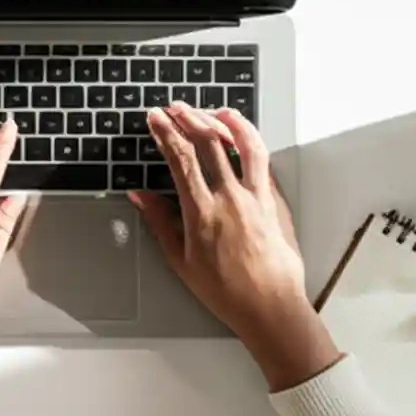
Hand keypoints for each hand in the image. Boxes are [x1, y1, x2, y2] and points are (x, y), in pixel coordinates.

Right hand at [128, 102, 340, 390]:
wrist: (270, 307)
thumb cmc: (226, 291)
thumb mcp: (180, 260)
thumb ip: (160, 222)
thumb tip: (140, 195)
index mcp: (202, 213)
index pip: (180, 158)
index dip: (165, 132)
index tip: (155, 119)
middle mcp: (230, 198)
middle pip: (208, 143)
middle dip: (188, 118)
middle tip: (174, 108)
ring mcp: (256, 197)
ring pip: (243, 144)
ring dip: (225, 121)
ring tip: (213, 110)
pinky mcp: (274, 201)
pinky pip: (263, 162)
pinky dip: (251, 141)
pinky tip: (242, 135)